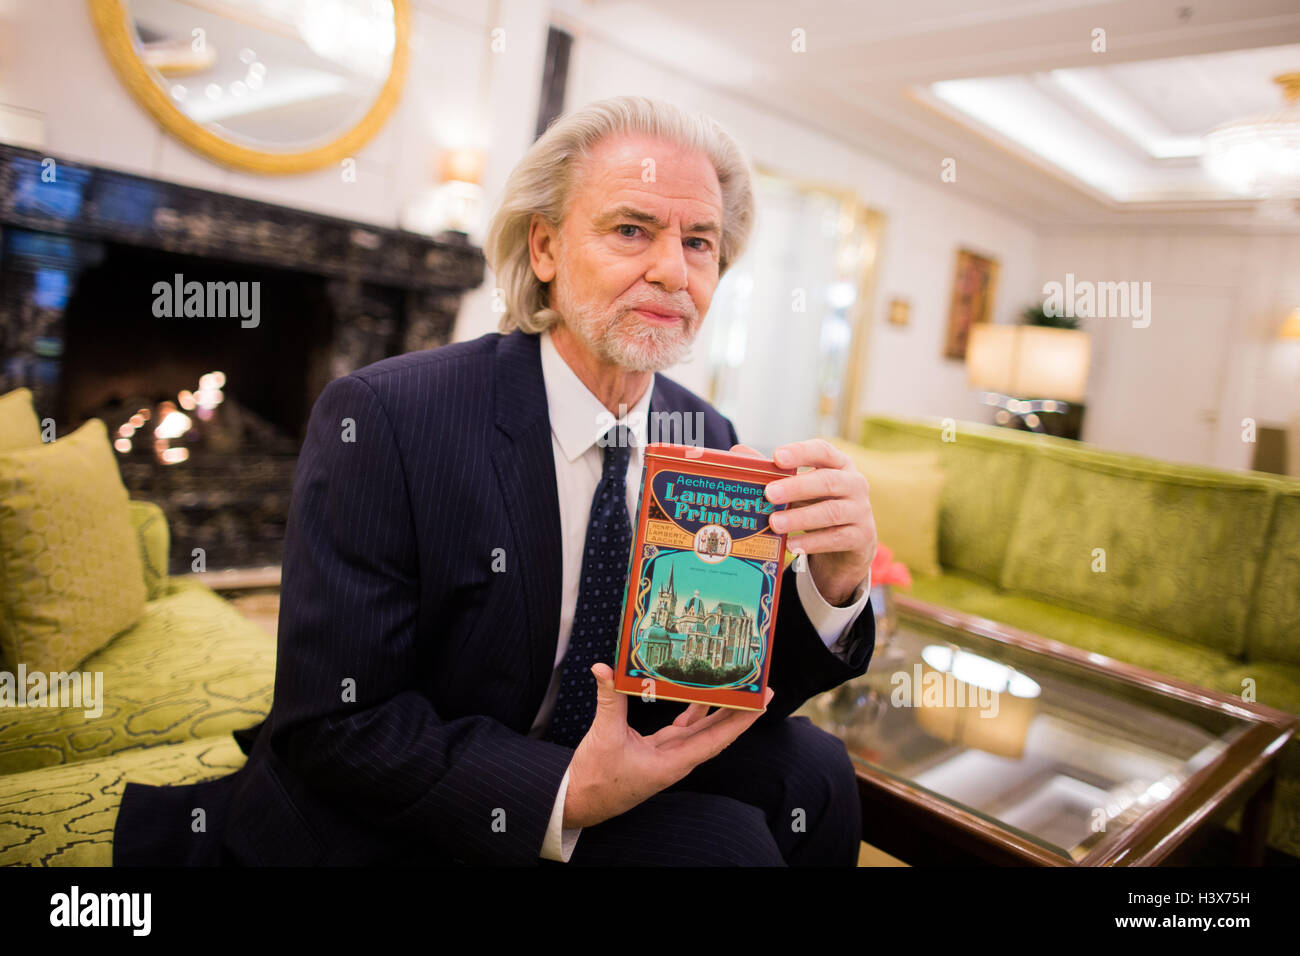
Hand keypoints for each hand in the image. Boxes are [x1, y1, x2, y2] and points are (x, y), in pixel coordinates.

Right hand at [562, 663, 773, 828]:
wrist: (581, 801)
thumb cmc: (596, 779)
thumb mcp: (604, 736)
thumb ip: (609, 700)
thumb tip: (604, 668)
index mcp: (673, 763)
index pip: (717, 738)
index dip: (741, 720)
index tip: (762, 703)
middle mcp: (678, 760)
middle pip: (716, 733)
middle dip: (739, 712)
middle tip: (759, 688)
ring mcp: (669, 755)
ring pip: (701, 730)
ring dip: (718, 710)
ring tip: (735, 687)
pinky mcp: (657, 750)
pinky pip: (682, 728)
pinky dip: (692, 711)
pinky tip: (698, 695)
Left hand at [734, 439, 875, 606]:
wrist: (852, 539)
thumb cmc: (820, 503)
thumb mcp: (801, 487)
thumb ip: (775, 471)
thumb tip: (738, 452)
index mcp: (839, 464)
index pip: (822, 451)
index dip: (800, 452)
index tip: (777, 456)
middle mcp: (854, 483)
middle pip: (827, 481)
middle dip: (796, 487)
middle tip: (769, 493)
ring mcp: (860, 510)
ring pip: (831, 511)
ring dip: (800, 517)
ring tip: (774, 523)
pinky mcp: (861, 536)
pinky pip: (836, 538)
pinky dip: (812, 542)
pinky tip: (791, 545)